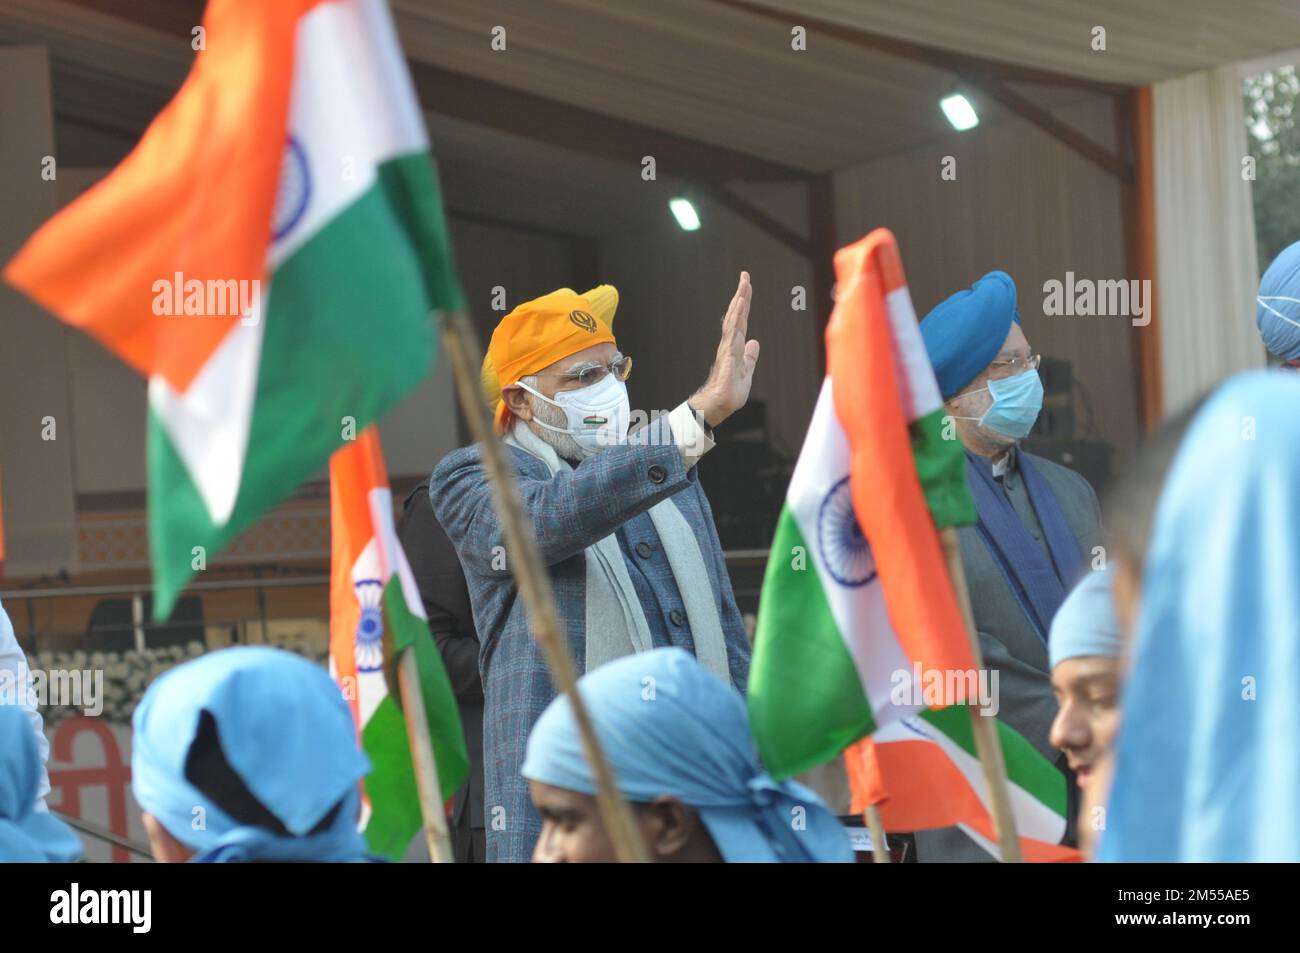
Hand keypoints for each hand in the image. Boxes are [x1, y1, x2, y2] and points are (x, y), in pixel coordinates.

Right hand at [689, 272, 759, 427]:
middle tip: (744, 276)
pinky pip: (733, 332)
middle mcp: (729, 343)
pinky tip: (739, 305)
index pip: (741, 321)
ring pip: (734, 320)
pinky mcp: (728, 355)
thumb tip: (754, 343)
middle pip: (736, 315)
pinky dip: (736, 317)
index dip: (744, 304)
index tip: (746, 286)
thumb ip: (750, 357)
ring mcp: (728, 348)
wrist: (719, 406)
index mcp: (735, 346)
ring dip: (739, 302)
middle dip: (741, 295)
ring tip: (743, 285)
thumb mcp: (746, 372)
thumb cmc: (730, 392)